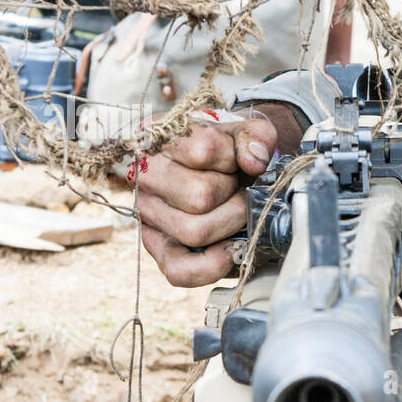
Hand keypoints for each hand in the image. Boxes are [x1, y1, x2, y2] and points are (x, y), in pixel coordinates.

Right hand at [138, 118, 278, 286]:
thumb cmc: (226, 150)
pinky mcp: (157, 246)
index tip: (235, 160)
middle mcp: (146, 176)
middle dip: (234, 196)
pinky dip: (211, 267)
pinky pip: (179, 270)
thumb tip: (254, 161)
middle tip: (238, 191)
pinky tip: (229, 250)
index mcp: (162, 138)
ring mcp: (148, 213)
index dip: (232, 158)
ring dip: (229, 225)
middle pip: (201, 196)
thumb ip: (256, 134)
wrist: (219, 169)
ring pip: (195, 231)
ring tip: (233, 212)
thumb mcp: (244, 130)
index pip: (204, 150)